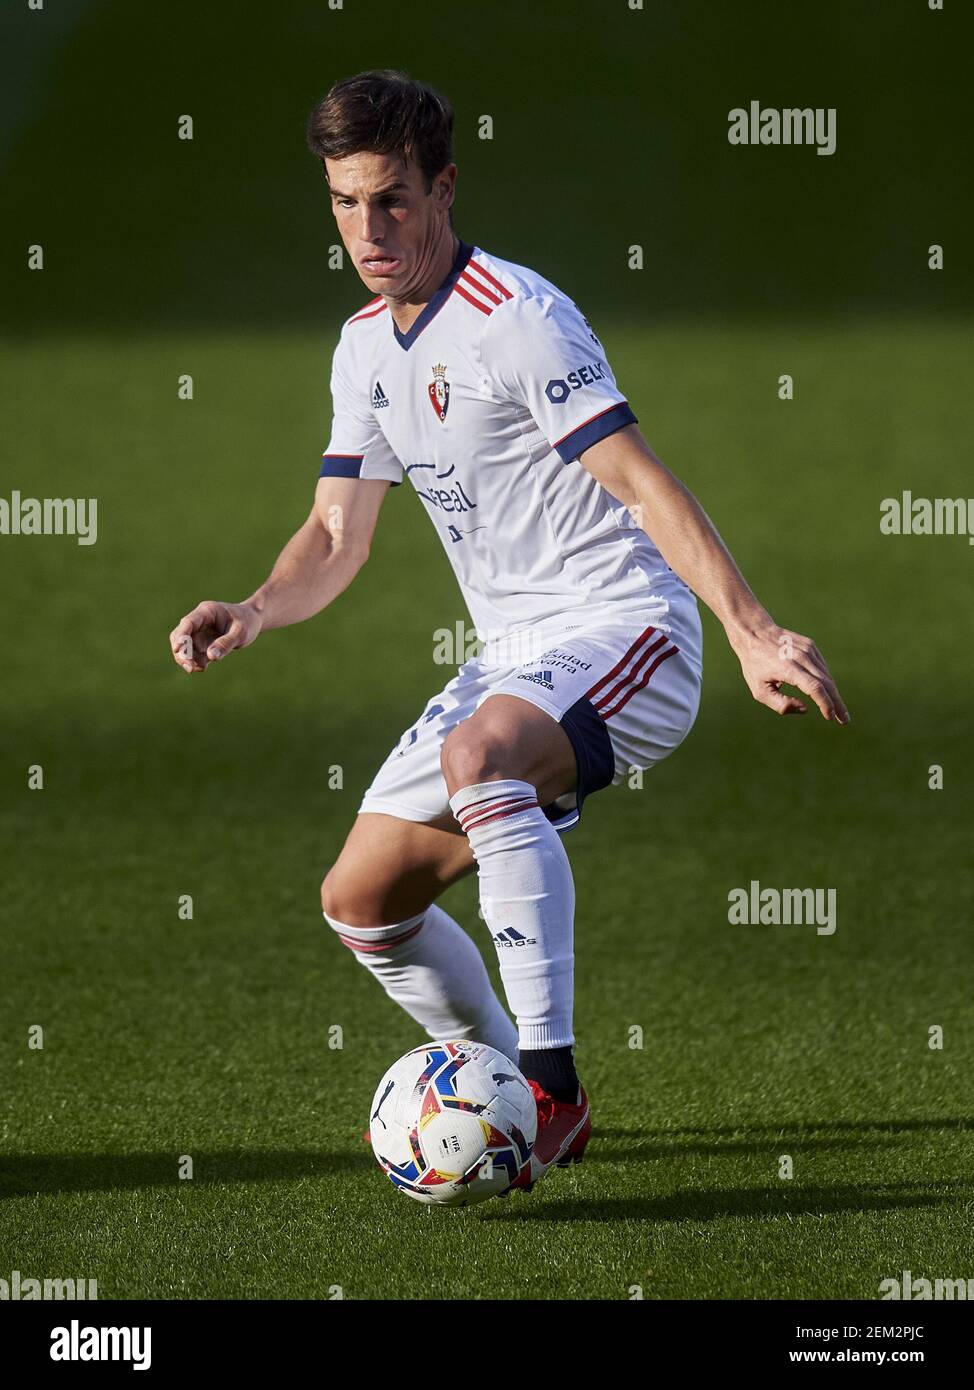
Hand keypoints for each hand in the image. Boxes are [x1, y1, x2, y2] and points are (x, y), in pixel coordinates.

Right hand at [169, 600, 260, 673]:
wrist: (252, 621)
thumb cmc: (247, 622)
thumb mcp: (241, 632)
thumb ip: (226, 643)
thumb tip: (211, 657)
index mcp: (207, 612)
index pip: (189, 622)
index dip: (181, 635)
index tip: (177, 648)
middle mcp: (199, 621)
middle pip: (181, 636)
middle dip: (182, 652)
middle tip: (190, 667)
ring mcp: (200, 632)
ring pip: (185, 647)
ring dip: (187, 659)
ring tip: (198, 668)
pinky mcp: (203, 644)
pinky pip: (194, 654)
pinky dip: (195, 662)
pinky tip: (202, 668)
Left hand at [729, 619, 849, 723]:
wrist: (754, 633)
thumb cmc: (754, 665)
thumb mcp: (759, 690)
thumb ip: (780, 704)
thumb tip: (805, 709)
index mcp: (789, 669)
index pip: (815, 688)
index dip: (825, 704)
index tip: (831, 718)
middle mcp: (802, 658)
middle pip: (827, 683)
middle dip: (837, 703)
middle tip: (844, 720)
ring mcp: (808, 650)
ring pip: (827, 676)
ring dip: (834, 694)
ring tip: (839, 711)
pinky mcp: (811, 646)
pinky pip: (822, 667)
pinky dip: (827, 681)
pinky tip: (829, 694)